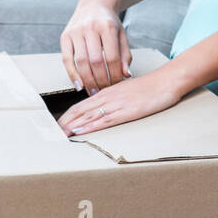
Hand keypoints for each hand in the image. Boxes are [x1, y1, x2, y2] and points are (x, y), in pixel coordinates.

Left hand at [57, 66, 183, 135]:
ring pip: (87, 116)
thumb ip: (115, 98)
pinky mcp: (125, 112)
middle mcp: (107, 97)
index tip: (58, 125)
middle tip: (52, 133)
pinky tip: (78, 131)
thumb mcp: (128, 91)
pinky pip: (103, 120)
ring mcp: (115, 104)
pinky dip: (88, 126)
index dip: (67, 116)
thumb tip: (105, 106)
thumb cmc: (150, 87)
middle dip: (64, 123)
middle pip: (79, 111)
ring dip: (72, 126)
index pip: (81, 105)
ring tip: (59, 135)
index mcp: (106, 92)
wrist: (165, 82)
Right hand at [61, 0, 131, 92]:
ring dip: (87, 80)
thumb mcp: (122, 36)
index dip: (115, 75)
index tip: (117, 85)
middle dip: (101, 80)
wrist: (94, 4)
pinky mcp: (65, 36)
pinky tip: (78, 85)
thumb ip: (125, 55)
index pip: (112, 57)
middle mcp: (90, 28)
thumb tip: (126, 75)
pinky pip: (67, 59)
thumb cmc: (110, 23)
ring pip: (81, 61)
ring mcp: (76, 31)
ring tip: (93, 91)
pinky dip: (72, 74)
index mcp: (108, 27)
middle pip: (96, 61)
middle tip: (104, 92)